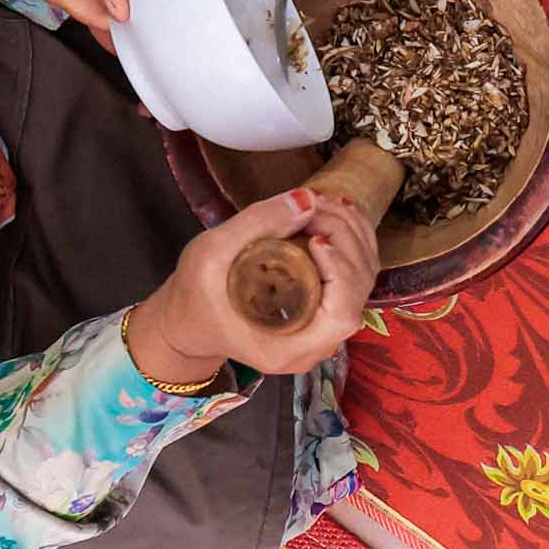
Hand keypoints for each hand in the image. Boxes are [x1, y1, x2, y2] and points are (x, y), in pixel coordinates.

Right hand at [131, 189, 378, 379]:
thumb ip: (254, 225)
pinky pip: (352, 277)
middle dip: (346, 240)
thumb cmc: (193, 297)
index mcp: (287, 348)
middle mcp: (314, 346)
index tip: (315, 239)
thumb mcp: (208, 256)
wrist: (187, 321)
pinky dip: (351, 241)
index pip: (341, 315)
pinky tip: (336, 213)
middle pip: (357, 292)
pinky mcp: (322, 310)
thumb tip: (307, 200)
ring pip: (361, 281)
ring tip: (325, 203)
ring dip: (352, 235)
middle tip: (318, 206)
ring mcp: (322, 330)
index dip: (341, 273)